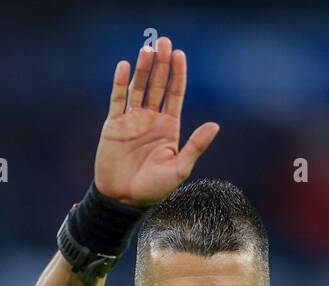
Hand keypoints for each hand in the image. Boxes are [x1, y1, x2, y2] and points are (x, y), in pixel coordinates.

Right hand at [94, 36, 220, 206]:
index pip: (175, 93)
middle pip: (157, 85)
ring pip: (138, 88)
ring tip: (146, 50)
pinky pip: (117, 100)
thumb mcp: (179, 169)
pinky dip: (120, 83)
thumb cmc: (153, 188)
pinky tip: (125, 66)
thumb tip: (215, 125)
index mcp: (169, 127)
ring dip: (142, 69)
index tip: (180, 55)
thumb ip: (195, 146)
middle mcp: (151, 119)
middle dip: (161, 64)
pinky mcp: (113, 126)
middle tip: (163, 43)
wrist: (123, 200)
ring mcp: (132, 121)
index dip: (177, 74)